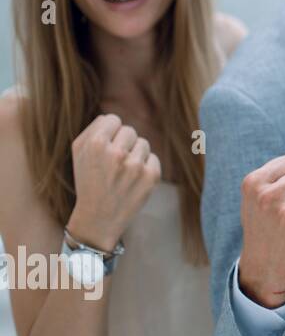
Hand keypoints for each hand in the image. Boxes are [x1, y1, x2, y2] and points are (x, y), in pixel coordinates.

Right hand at [67, 113, 160, 249]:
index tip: (105, 148)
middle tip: (113, 164)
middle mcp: (116, 153)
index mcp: (96, 144)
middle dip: (123, 144)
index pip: (113, 120)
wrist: (99, 217)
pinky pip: (153, 158)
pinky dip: (146, 167)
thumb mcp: (79, 153)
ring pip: (143, 144)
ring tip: (122, 173)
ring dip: (135, 155)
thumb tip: (112, 118)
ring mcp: (135, 165)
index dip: (109, 134)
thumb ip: (94, 129)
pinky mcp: (151, 176)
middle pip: (130, 131)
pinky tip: (133, 181)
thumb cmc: (88, 181)